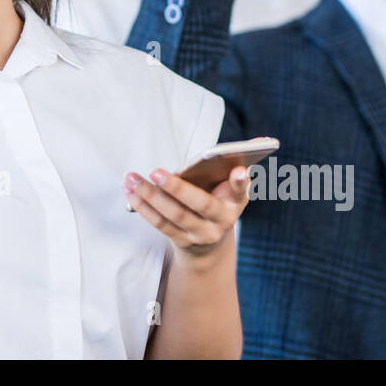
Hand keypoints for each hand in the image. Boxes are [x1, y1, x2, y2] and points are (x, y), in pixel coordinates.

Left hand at [124, 165, 249, 265]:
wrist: (209, 244)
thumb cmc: (218, 202)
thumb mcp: (230, 190)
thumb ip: (234, 171)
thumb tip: (255, 141)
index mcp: (235, 202)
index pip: (241, 191)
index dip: (240, 182)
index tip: (238, 171)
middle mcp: (221, 221)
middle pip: (200, 204)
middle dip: (176, 188)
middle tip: (154, 171)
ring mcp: (201, 234)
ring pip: (174, 215)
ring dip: (149, 195)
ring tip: (131, 178)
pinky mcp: (182, 241)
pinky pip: (160, 224)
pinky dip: (143, 207)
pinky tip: (130, 191)